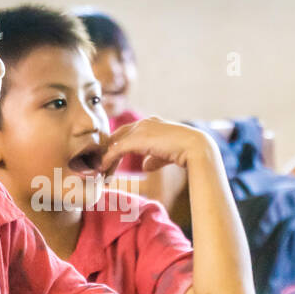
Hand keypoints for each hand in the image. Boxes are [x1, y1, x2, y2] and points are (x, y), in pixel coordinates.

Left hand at [100, 117, 216, 174]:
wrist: (194, 148)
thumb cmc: (184, 152)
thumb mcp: (164, 155)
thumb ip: (153, 158)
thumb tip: (145, 165)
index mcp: (150, 124)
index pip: (126, 134)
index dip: (117, 147)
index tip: (109, 161)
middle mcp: (143, 123)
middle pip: (117, 136)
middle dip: (107, 151)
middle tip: (100, 166)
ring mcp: (140, 128)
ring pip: (115, 142)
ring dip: (106, 157)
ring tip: (100, 170)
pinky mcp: (138, 138)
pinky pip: (117, 149)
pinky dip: (108, 159)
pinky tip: (103, 169)